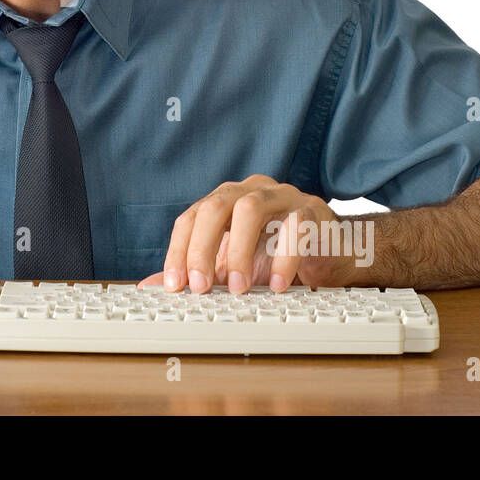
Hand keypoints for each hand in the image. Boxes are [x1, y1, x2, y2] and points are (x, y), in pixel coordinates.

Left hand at [138, 175, 357, 293]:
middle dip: (201, 248)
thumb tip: (149, 287)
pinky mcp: (312, 210)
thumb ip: (196, 272)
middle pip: (215, 206)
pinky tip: (277, 285)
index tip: (173, 285)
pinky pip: (295, 227)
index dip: (178, 250)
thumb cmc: (278, 255)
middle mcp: (250, 191)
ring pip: (251, 208)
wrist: (330, 252)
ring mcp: (282, 196)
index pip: (191, 217)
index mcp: (226, 200)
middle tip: (200, 287)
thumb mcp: (233, 267)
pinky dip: (283, 258)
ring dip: (239, 251)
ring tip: (238, 288)